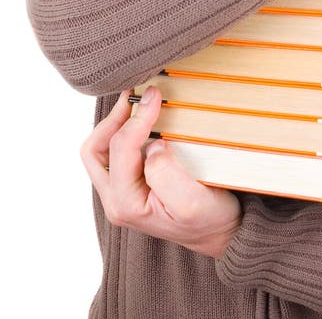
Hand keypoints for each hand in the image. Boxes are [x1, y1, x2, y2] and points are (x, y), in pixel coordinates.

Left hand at [80, 86, 241, 257]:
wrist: (219, 234)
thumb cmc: (208, 219)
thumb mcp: (192, 201)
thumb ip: (166, 173)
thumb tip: (153, 144)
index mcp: (127, 204)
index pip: (120, 149)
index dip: (136, 118)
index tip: (154, 96)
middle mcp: (117, 199)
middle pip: (95, 151)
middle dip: (112, 120)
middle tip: (135, 96)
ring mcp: (121, 192)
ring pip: (100, 151)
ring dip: (114, 124)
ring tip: (135, 103)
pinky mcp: (130, 184)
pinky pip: (114, 153)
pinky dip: (123, 131)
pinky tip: (141, 119)